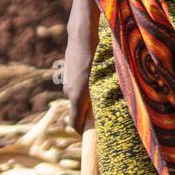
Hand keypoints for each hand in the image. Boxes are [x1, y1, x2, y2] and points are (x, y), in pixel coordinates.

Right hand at [62, 18, 97, 133]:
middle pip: (79, 110)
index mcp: (77, 97)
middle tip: (106, 115)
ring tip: (105, 95)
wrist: (81, 37)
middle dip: (89, 115)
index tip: (93, 136)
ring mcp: (68, 81)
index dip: (82, 132)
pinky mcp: (69, 72)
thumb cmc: (94, 59)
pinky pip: (77, 86)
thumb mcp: (100, 82)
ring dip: (89, 99)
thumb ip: (98, 101)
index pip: (75, 123)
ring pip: (79, 97)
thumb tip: (100, 115)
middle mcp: (69, 91)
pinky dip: (86, 87)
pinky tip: (97, 78)